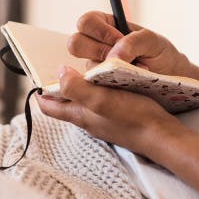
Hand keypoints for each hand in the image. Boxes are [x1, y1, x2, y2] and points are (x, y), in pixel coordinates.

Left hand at [35, 65, 180, 152]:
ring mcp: (103, 118)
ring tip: (87, 66)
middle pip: (65, 102)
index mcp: (79, 115)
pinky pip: (102, 99)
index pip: (48, 107)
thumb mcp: (100, 99)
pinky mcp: (117, 115)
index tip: (38, 76)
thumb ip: (76, 87)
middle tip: (63, 64)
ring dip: (82, 83)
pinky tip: (110, 78)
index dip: (40, 92)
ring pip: (84, 99)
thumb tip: (59, 73)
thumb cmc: (132, 117)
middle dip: (61, 84)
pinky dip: (100, 87)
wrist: (160, 133)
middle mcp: (88, 118)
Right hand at [67, 11, 190, 76]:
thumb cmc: (161, 54)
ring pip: (85, 68)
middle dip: (96, 50)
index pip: (86, 22)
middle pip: (75, 43)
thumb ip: (133, 41)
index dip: (98, 30)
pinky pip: (93, 88)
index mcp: (107, 27)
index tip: (117, 39)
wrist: (171, 78)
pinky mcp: (100, 87)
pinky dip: (111, 87)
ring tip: (134, 74)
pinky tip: (129, 86)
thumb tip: (114, 56)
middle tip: (120, 58)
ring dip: (109, 72)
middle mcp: (97, 46)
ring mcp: (97, 68)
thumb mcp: (153, 41)